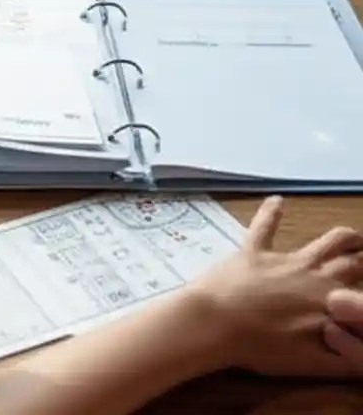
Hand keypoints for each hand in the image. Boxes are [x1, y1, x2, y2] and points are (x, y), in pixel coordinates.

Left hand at [188, 196, 362, 377]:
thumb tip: (360, 346)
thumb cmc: (262, 348)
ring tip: (352, 234)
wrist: (214, 324)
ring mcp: (286, 260)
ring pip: (326, 242)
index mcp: (332, 303)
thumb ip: (347, 358)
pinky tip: (277, 199)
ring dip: (343, 237)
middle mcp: (316, 276)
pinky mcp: (254, 251)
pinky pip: (265, 227)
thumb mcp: (314, 363)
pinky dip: (271, 211)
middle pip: (351, 264)